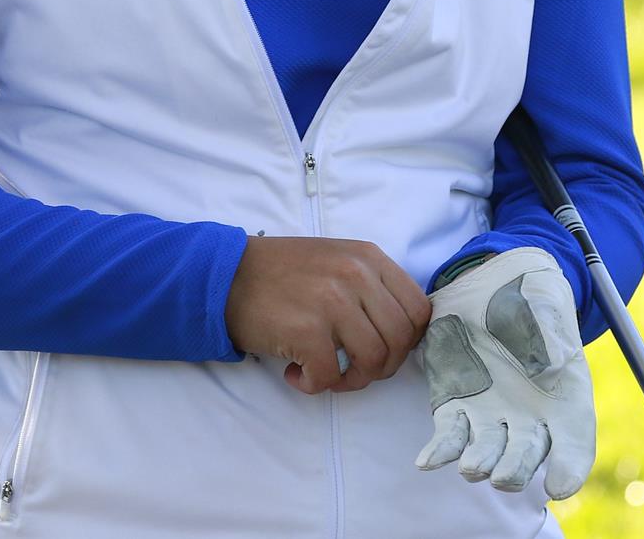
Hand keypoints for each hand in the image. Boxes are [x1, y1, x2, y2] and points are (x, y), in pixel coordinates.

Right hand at [225, 235, 432, 395]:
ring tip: (326, 374)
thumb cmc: (281, 273)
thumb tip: (402, 331)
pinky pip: (331, 376)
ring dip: (352, 380)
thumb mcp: (336, 260)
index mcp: (368, 257)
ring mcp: (332, 302)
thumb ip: (371, 285)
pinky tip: (297, 374)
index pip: (419, 310)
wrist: (224, 275)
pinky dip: (315, 385)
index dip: (408, 341)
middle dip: (382, 367)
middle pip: (401, 340)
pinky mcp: (306, 330)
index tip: (385, 351)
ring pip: (374, 362)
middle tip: (353, 368)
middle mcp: (356, 275)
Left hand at [414, 247, 593, 497]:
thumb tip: (549, 367)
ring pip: (487, 453)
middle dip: (515, 471)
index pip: (574, 444)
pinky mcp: (455, 405)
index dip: (569, 468)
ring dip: (479, 464)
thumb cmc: (529, 296)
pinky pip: (449, 436)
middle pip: (526, 457)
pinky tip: (428, 461)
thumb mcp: (545, 304)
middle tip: (503, 477)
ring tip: (470, 467)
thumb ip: (550, 333)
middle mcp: (528, 417)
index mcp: (564, 398)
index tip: (558, 485)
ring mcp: (490, 415)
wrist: (490, 282)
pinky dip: (440, 451)